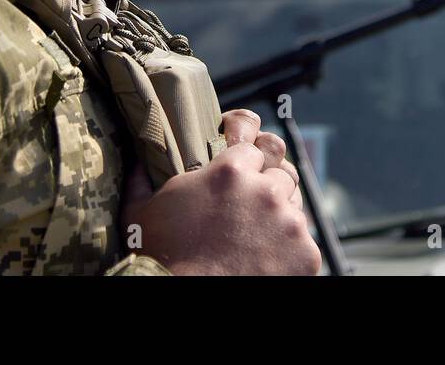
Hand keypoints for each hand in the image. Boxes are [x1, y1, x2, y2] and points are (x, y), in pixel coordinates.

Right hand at [120, 109, 319, 275]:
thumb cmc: (156, 258)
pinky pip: (304, 244)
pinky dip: (288, 252)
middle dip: (267, 188)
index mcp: (230, 171)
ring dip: (278, 219)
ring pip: (295, 209)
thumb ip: (144, 178)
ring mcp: (289, 223)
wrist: (177, 297)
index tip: (240, 178)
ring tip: (254, 240)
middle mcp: (265, 191)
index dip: (247, 164)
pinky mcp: (305, 254)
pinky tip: (265, 260)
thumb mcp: (140, 212)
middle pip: (281, 175)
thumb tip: (139, 162)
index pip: (255, 148)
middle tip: (249, 211)